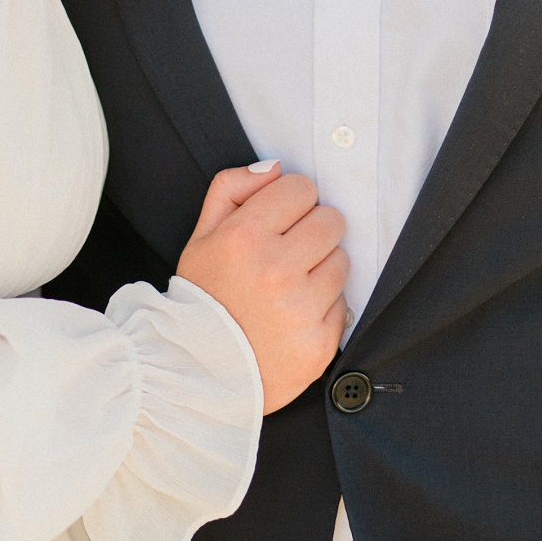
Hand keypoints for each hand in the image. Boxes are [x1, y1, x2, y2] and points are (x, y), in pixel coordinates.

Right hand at [177, 160, 348, 413]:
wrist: (198, 374)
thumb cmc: (202, 299)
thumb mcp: (200, 237)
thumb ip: (232, 189)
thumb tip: (274, 167)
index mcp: (244, 237)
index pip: (301, 188)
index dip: (291, 201)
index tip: (280, 219)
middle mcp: (276, 270)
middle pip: (331, 220)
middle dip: (312, 230)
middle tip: (289, 251)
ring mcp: (301, 309)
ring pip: (342, 260)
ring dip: (321, 268)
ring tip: (289, 286)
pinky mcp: (320, 342)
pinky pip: (343, 303)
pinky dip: (324, 306)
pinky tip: (294, 314)